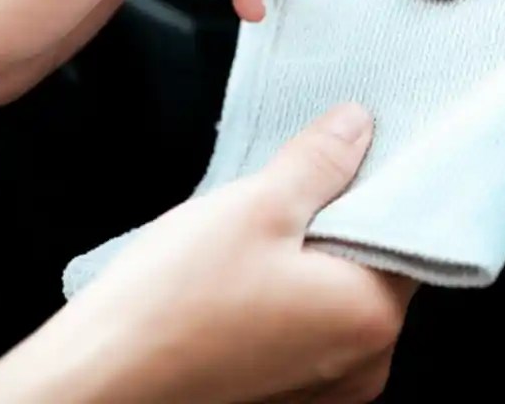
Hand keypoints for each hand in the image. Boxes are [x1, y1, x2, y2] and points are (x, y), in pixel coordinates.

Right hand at [0, 102, 416, 403]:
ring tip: (264, 223)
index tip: (361, 151)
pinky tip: (244, 270)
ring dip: (311, 258)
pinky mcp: (281, 396)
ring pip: (336, 298)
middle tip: (302, 179)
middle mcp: (361, 363)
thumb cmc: (169, 306)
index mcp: (371, 317)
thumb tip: (358, 127)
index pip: (413, 235)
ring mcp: (322, 389)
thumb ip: (319, 163)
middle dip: (344, 220)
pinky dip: (287, 295)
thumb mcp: (254, 207)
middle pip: (376, 268)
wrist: (91, 386)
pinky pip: (304, 329)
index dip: (386, 188)